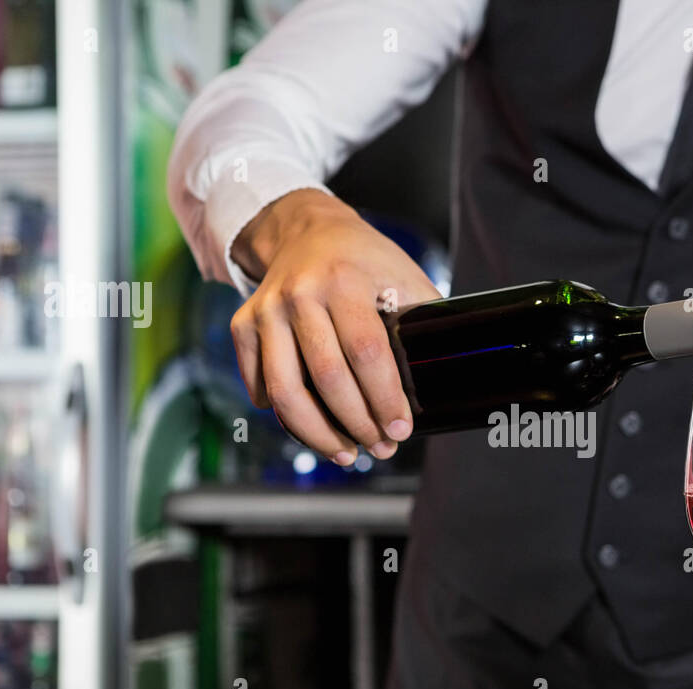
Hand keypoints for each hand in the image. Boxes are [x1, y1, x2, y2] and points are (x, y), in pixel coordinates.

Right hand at [230, 189, 440, 464]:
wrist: (305, 230)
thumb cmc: (365, 260)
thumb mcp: (403, 275)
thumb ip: (423, 320)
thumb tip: (450, 372)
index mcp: (344, 280)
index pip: (366, 352)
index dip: (385, 399)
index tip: (400, 430)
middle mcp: (299, 295)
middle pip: (327, 378)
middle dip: (357, 424)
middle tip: (380, 448)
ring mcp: (265, 311)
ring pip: (285, 392)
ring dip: (318, 434)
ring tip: (346, 454)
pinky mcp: (242, 325)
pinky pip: (260, 386)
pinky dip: (284, 416)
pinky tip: (312, 428)